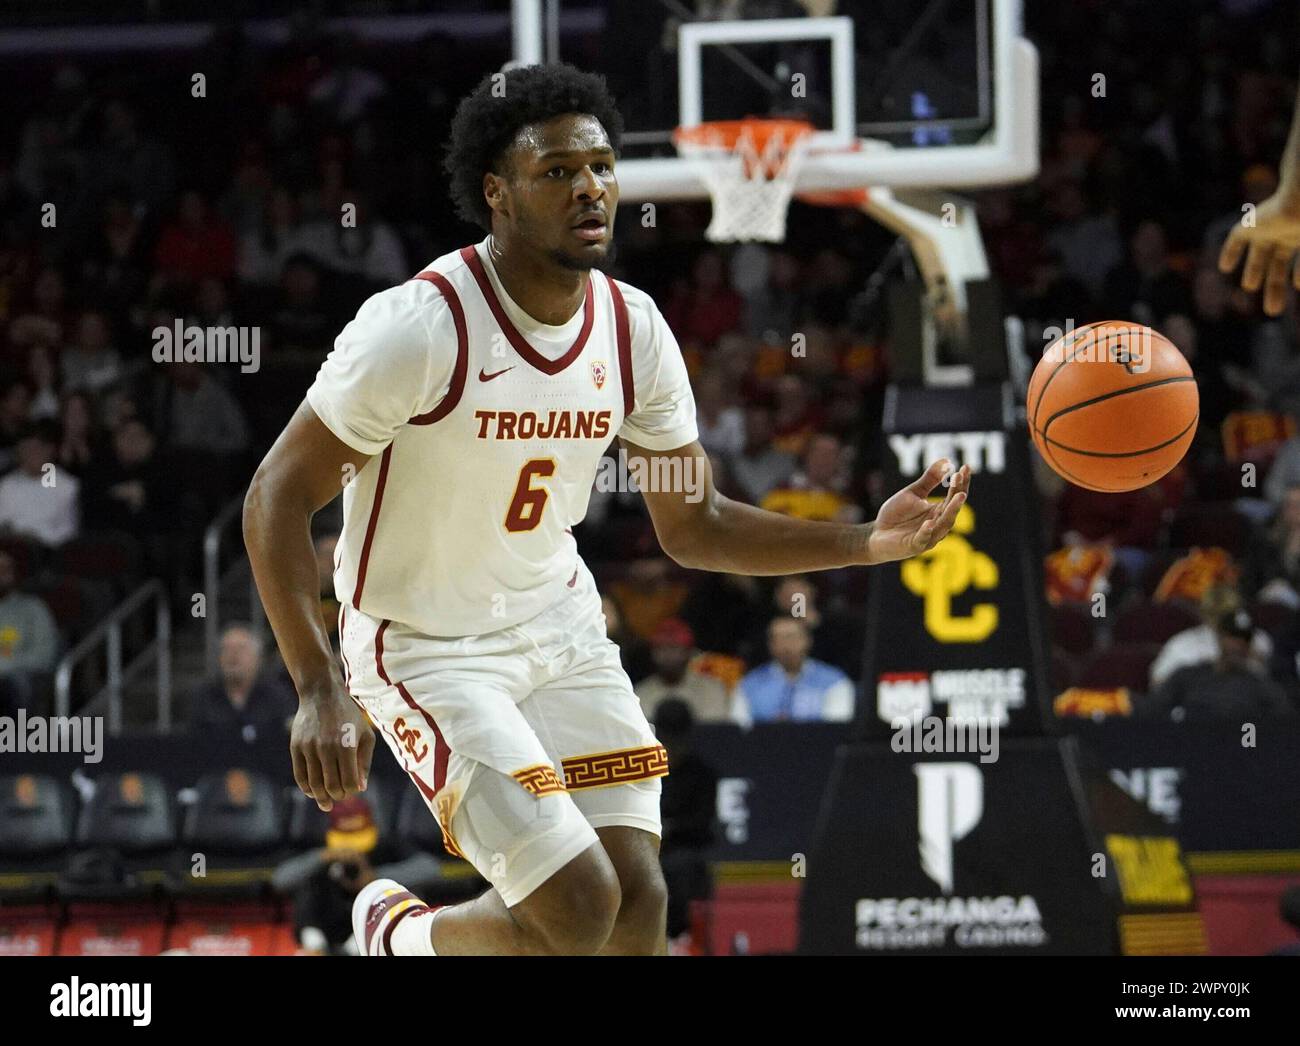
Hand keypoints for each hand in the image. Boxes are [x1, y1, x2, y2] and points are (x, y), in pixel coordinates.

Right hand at [290, 685, 374, 811]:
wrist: (321, 694)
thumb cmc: (348, 716)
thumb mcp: (365, 734)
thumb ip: (364, 762)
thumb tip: (360, 788)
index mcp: (346, 745)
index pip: (348, 782)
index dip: (351, 791)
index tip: (352, 790)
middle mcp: (326, 748)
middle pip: (331, 786)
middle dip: (337, 796)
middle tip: (340, 797)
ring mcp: (309, 748)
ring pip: (314, 784)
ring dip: (321, 797)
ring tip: (326, 802)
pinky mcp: (296, 746)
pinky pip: (300, 774)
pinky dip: (306, 788)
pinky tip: (312, 793)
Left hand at [866, 459, 969, 564]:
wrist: (876, 533)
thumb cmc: (896, 515)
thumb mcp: (913, 493)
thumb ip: (929, 479)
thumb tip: (947, 460)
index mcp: (939, 511)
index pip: (955, 496)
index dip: (961, 482)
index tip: (966, 466)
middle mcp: (938, 524)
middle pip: (953, 509)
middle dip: (958, 494)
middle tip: (960, 478)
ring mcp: (928, 537)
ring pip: (944, 525)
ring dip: (951, 510)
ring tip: (958, 496)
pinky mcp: (914, 546)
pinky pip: (922, 539)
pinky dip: (926, 531)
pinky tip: (929, 522)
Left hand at [1218, 191, 1299, 316]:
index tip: (1299, 287)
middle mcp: (1290, 230)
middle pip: (1279, 262)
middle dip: (1275, 286)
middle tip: (1272, 311)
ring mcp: (1271, 226)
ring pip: (1259, 252)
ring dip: (1253, 269)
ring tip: (1248, 287)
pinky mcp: (1253, 223)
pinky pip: (1237, 237)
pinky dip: (1230, 251)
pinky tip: (1223, 268)